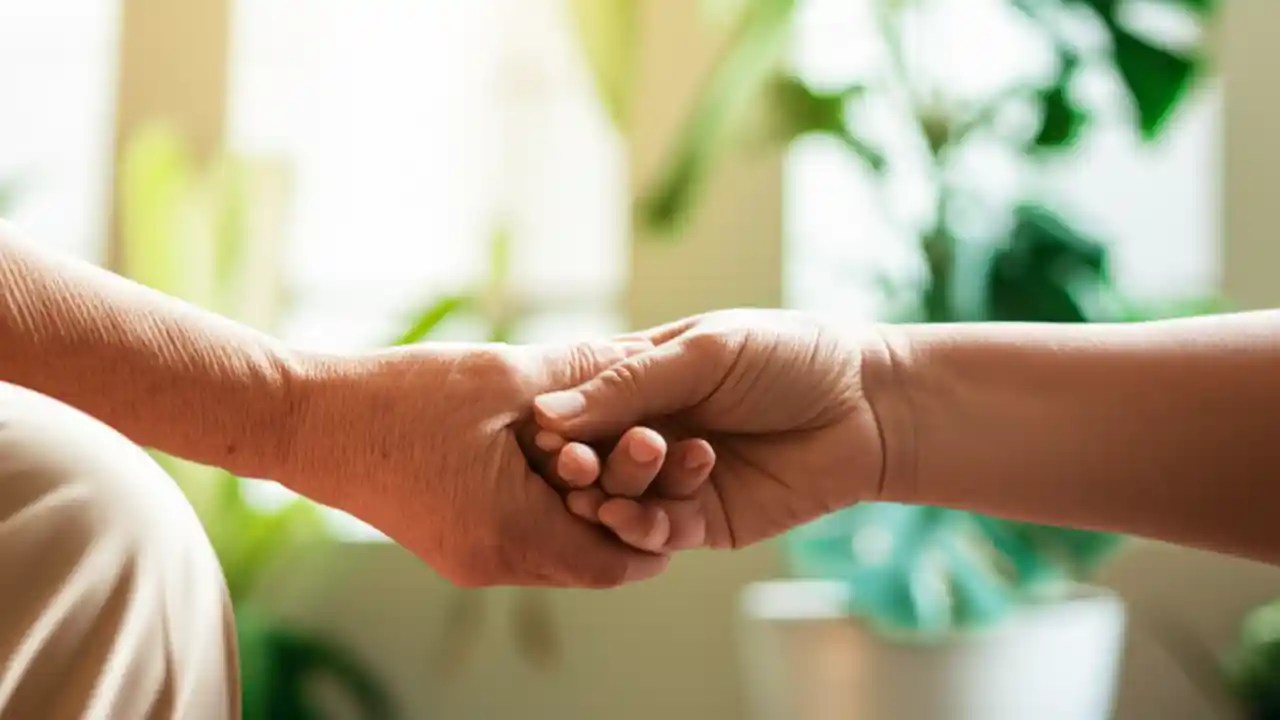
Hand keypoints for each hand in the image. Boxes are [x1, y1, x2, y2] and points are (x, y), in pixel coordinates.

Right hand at [279, 342, 668, 587]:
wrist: (306, 423)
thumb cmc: (400, 396)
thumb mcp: (503, 375)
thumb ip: (583, 374)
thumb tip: (646, 356)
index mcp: (513, 531)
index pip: (617, 561)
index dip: (659, 524)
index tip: (684, 479)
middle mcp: (494, 563)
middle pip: (591, 562)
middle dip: (628, 515)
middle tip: (658, 463)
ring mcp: (468, 561)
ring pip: (557, 553)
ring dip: (588, 511)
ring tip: (612, 455)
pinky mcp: (451, 547)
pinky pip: (522, 542)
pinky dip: (550, 510)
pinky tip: (557, 460)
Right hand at [533, 310, 884, 549]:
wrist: (868, 405)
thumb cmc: (789, 358)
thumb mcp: (704, 353)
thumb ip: (629, 384)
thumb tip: (546, 413)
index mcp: (643, 381)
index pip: (579, 406)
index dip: (558, 424)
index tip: (539, 435)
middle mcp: (652, 431)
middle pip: (593, 459)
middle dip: (580, 465)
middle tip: (574, 467)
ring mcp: (677, 479)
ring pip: (621, 499)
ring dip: (611, 495)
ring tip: (606, 492)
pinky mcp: (705, 521)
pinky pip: (659, 533)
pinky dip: (640, 529)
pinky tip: (632, 518)